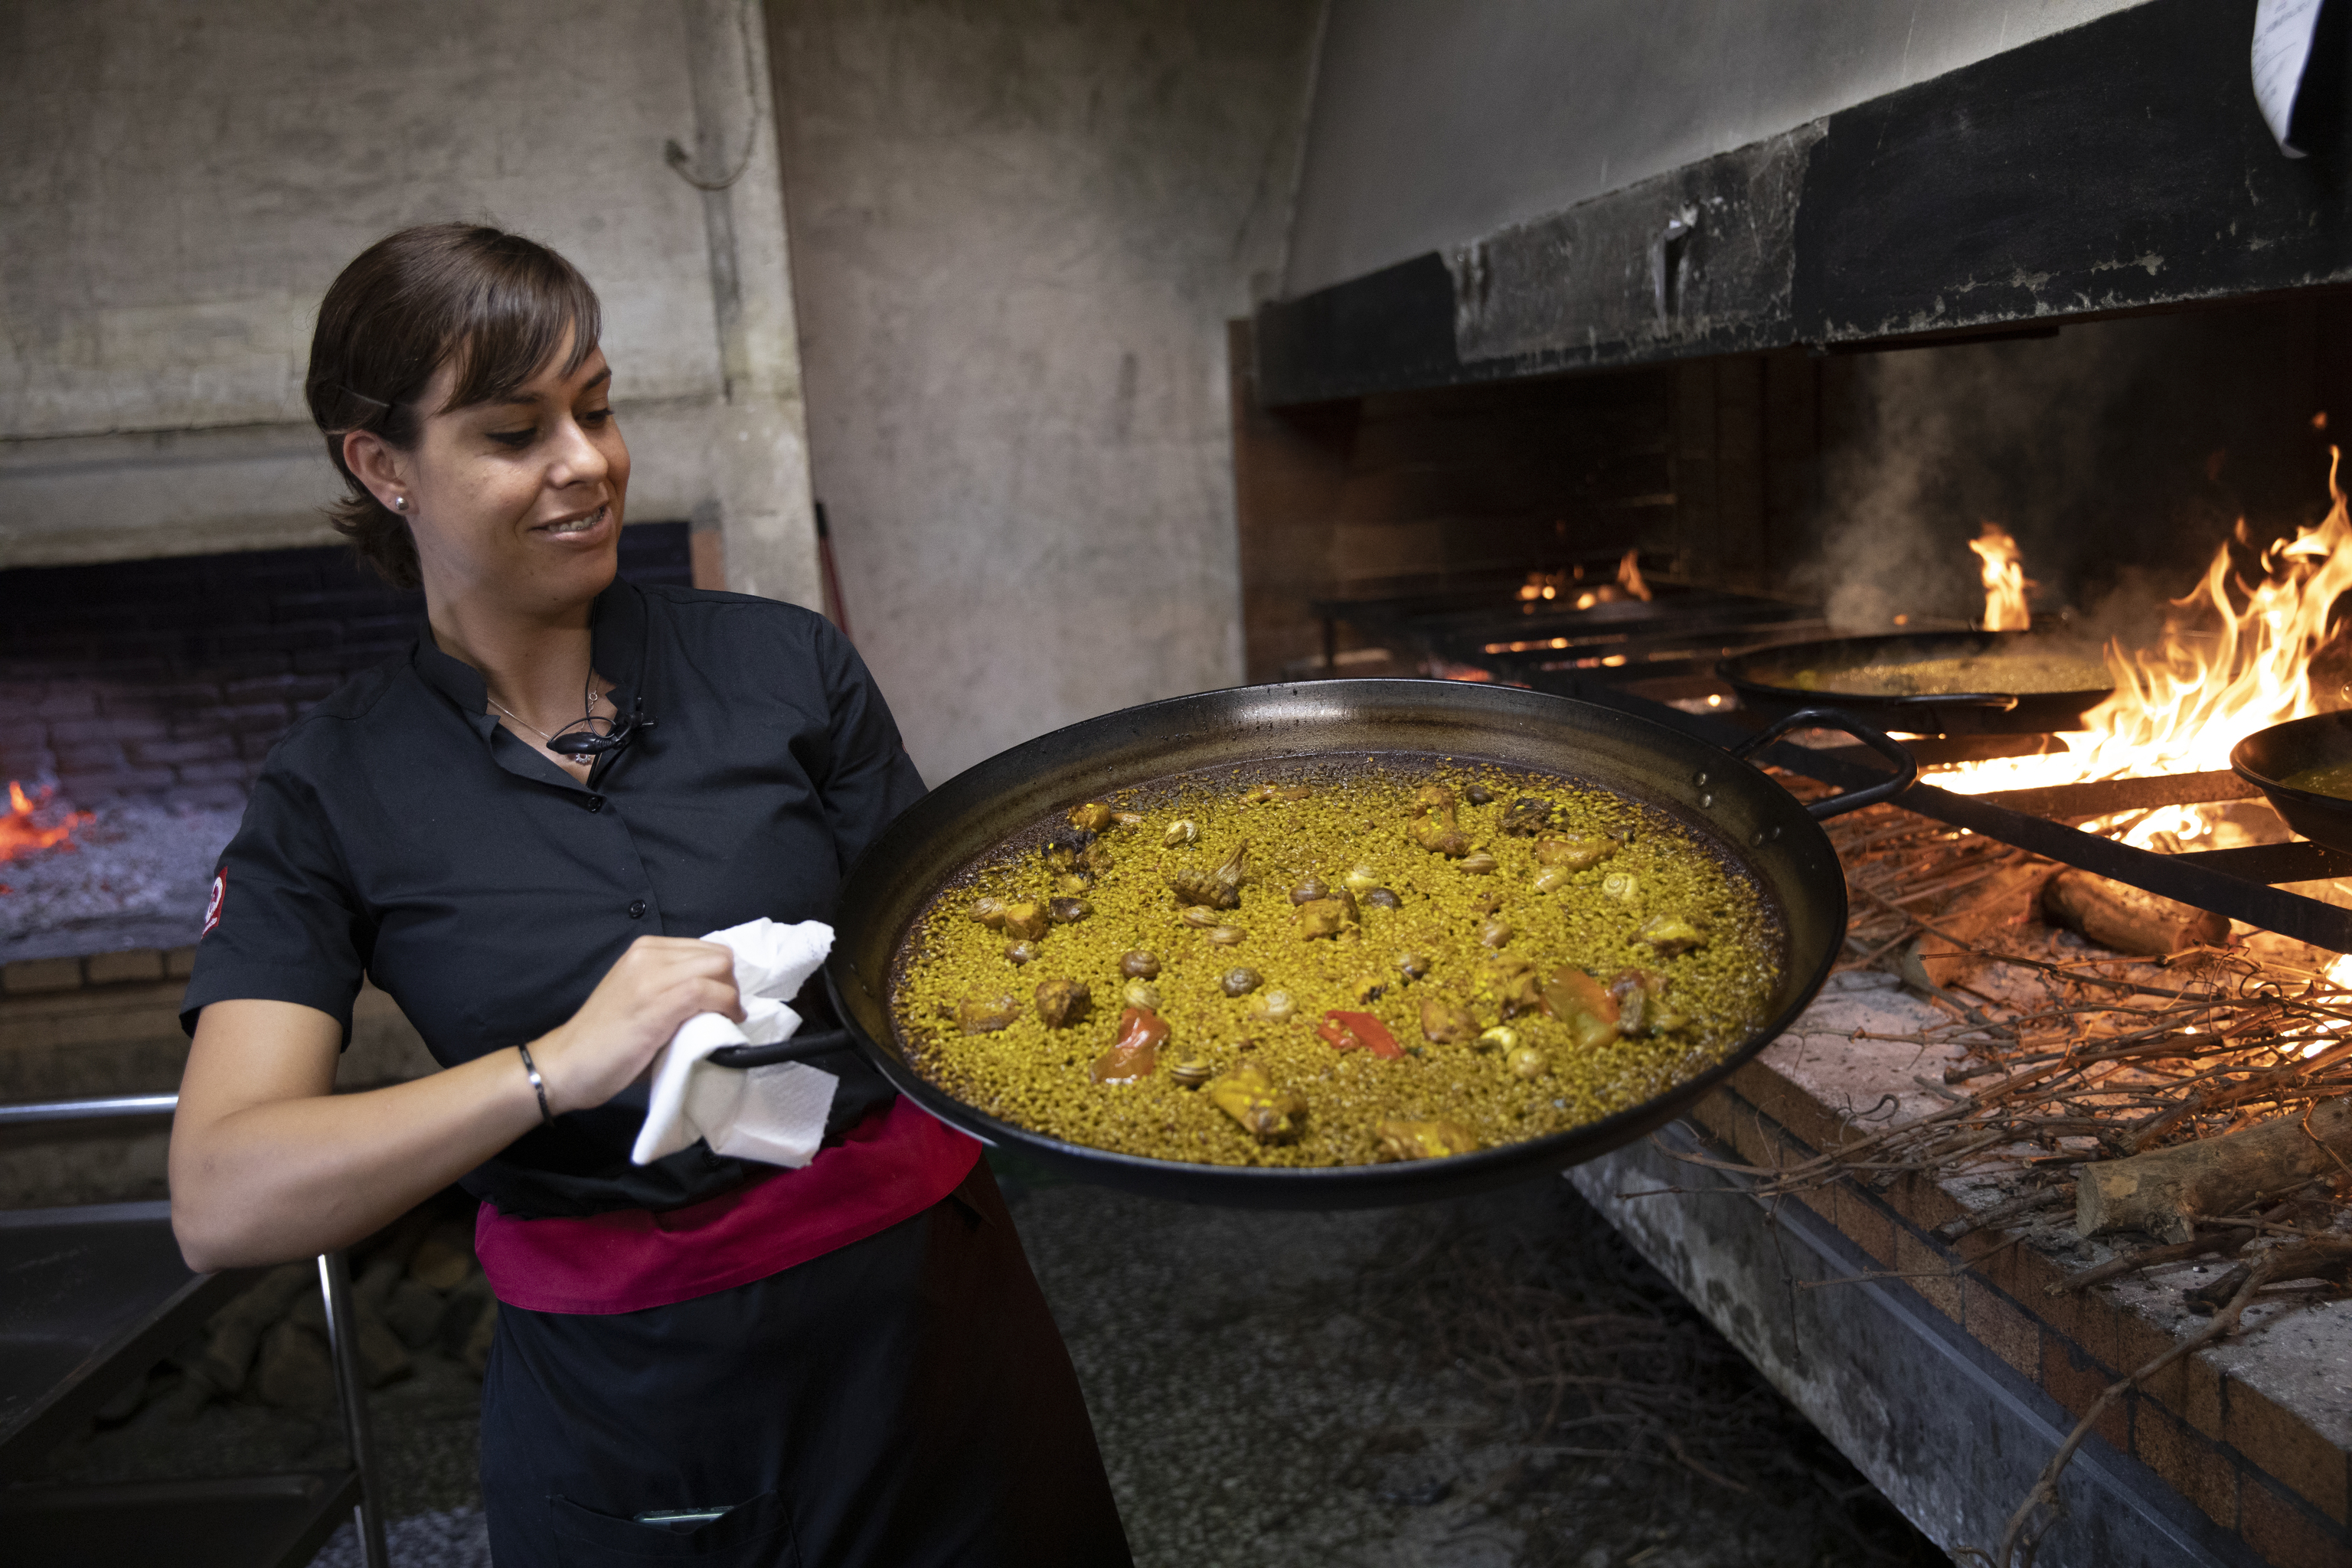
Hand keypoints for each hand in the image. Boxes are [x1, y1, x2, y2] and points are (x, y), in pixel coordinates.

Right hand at [530, 936, 741, 1114]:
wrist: (565, 1063)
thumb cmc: (604, 1041)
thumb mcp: (640, 998)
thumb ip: (672, 988)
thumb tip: (716, 999)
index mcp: (645, 950)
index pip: (706, 949)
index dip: (723, 977)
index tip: (723, 1002)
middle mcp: (648, 954)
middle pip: (718, 956)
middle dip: (731, 985)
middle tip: (725, 1013)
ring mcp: (651, 976)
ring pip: (719, 968)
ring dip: (730, 996)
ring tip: (724, 1021)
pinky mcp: (657, 1002)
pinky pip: (708, 992)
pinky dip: (726, 1007)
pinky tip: (723, 1025)